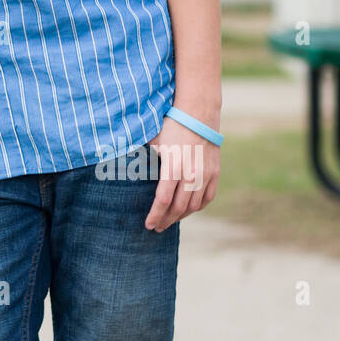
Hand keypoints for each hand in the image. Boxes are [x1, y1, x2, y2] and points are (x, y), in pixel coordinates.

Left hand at [143, 114, 219, 231]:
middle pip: (178, 207)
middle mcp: (191, 174)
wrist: (199, 113)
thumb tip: (124, 169)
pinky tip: (188, 210)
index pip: (163, 200)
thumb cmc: (171, 125)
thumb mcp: (153, 141)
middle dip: (166, 220)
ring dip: (181, 216)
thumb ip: (144, 159)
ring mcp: (205, 174)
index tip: (148, 225)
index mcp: (173, 167)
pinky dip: (197, 207)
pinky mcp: (214, 172)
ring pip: (194, 205)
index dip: (155, 215)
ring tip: (170, 220)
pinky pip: (207, 197)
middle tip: (157, 227)